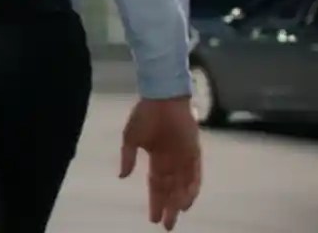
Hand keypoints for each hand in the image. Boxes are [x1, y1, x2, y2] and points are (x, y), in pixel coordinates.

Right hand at [120, 97, 202, 229]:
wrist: (161, 98)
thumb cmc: (144, 115)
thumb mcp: (130, 138)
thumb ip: (128, 158)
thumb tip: (122, 177)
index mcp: (156, 158)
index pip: (156, 186)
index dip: (154, 202)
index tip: (152, 219)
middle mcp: (172, 162)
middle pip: (170, 191)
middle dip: (168, 208)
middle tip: (167, 227)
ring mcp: (184, 158)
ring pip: (183, 186)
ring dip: (179, 202)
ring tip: (174, 216)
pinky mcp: (194, 152)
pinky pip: (195, 175)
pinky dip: (192, 189)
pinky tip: (187, 201)